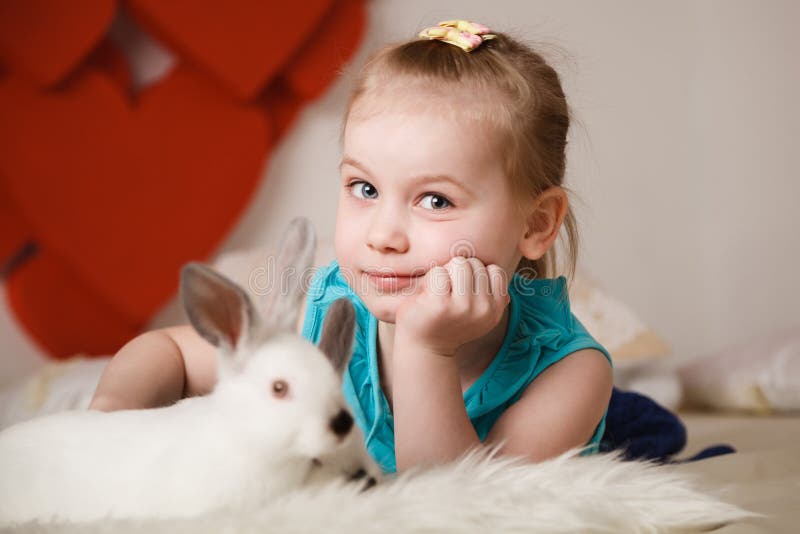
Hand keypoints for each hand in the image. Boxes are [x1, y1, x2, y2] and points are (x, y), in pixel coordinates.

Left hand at [394, 257, 509, 355]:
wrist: (424, 348)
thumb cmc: (449, 323)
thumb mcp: (477, 313)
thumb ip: (491, 296)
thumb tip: (500, 279)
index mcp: (496, 310)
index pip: (496, 271)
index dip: (477, 274)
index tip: (464, 290)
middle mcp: (484, 309)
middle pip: (475, 264)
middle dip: (459, 272)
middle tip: (448, 292)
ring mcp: (463, 306)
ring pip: (459, 264)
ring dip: (445, 273)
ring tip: (439, 292)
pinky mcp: (441, 304)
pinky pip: (439, 272)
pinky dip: (430, 279)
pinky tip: (427, 296)